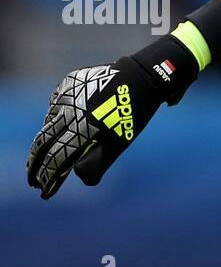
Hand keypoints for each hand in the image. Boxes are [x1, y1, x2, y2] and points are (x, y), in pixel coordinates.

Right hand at [26, 36, 198, 199]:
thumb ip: (99, 162)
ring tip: (47, 155)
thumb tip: (78, 177)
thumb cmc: (133, 114)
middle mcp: (71, 110)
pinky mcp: (68, 82)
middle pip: (44, 142)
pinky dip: (56, 117)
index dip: (48, 176)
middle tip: (32, 180)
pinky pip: (56, 104)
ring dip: (47, 140)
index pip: (58, 158)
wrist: (142, 75)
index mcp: (85, 128)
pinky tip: (61, 125)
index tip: (42, 190)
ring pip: (49, 123)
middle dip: (36, 164)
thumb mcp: (120, 141)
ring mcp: (67, 94)